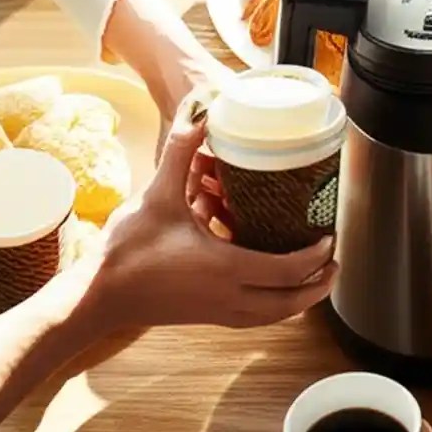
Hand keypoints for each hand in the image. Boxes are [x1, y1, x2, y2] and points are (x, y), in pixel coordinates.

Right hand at [88, 92, 337, 329]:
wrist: (98, 296)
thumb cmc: (127, 251)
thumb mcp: (158, 195)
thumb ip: (182, 152)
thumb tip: (199, 113)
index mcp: (226, 268)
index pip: (288, 269)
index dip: (314, 256)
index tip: (328, 238)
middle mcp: (230, 297)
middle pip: (291, 302)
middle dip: (318, 284)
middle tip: (333, 263)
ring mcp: (219, 312)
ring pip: (275, 316)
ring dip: (299, 300)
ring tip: (313, 278)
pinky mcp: (208, 317)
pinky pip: (255, 318)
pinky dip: (273, 307)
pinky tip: (271, 289)